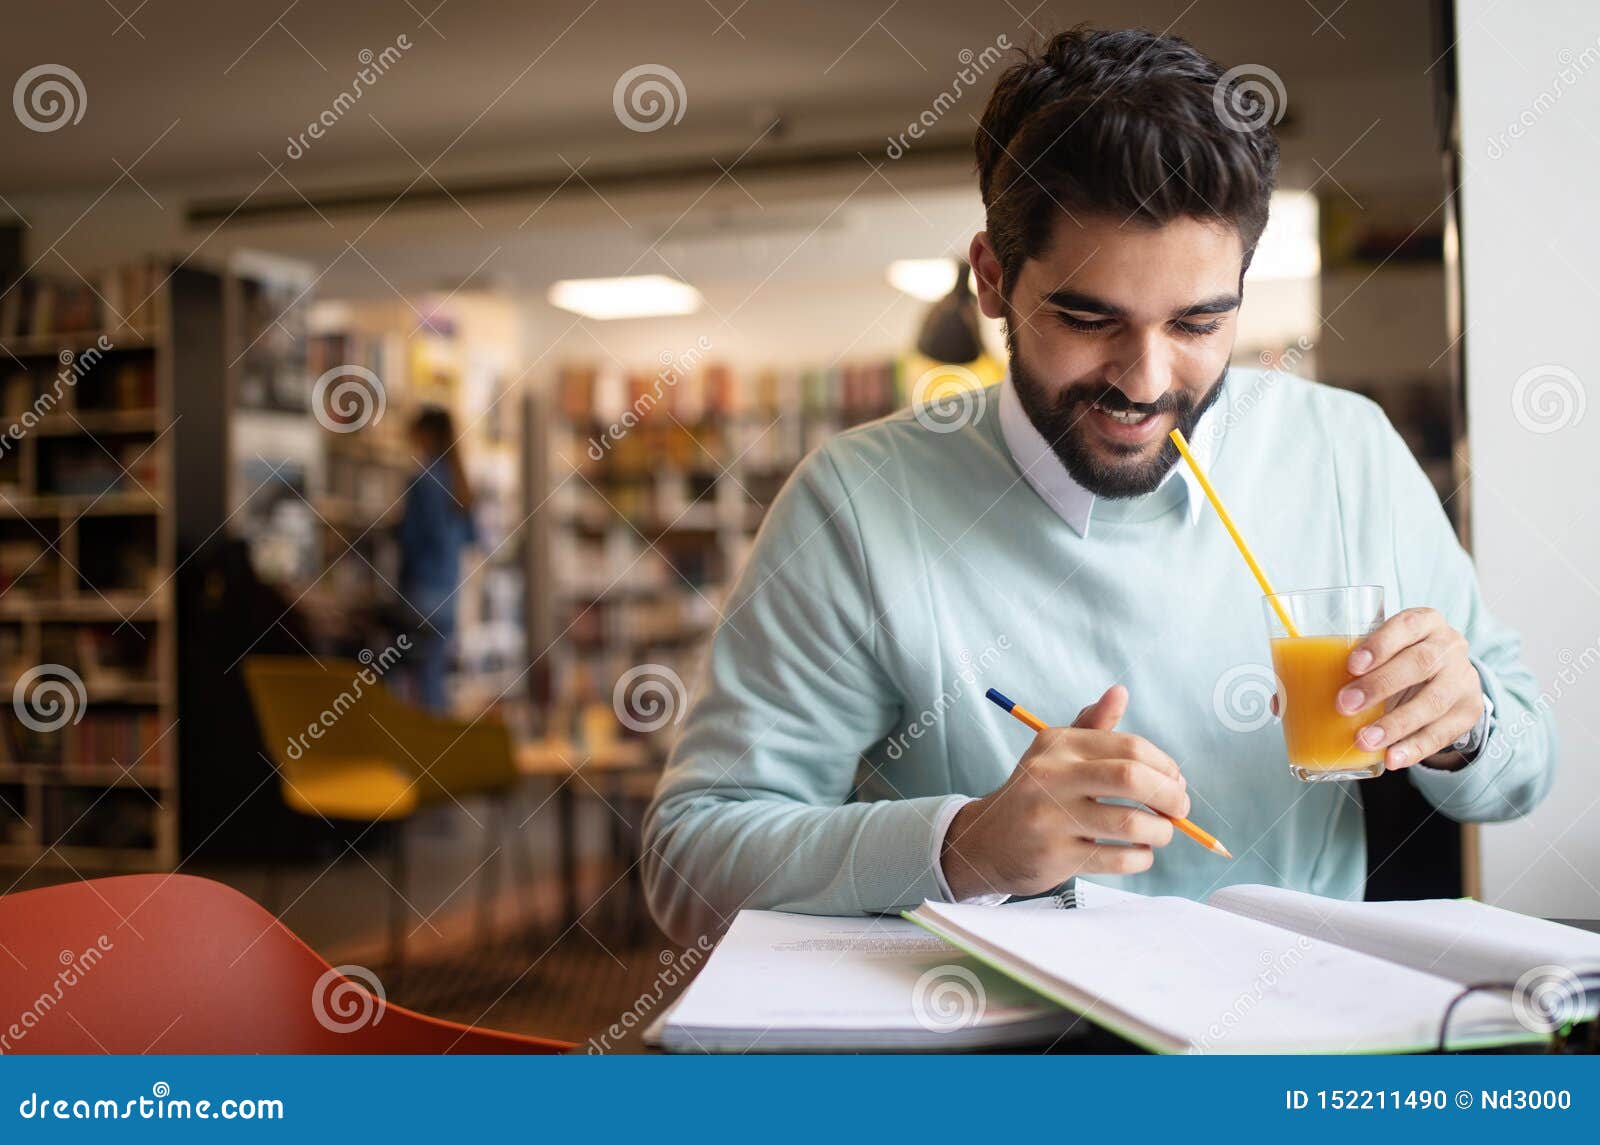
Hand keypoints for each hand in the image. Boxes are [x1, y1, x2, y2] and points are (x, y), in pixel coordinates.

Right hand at [940, 685, 1190, 899]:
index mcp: (1058, 745)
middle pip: (1132, 778)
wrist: (987, 841)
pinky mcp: (1056, 856)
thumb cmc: (1036, 793)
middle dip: (1171, 796)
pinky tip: (1139, 852)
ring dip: (1161, 831)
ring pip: (1131, 824)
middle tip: (1180, 808)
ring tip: (1161, 832)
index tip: (1175, 781)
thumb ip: (1092, 725)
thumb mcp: (1056, 753)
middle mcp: (1052, 776)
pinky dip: (1142, 857)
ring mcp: (1051, 818)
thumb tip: (1121, 692)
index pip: (1130, 747)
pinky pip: (1119, 859)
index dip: (1165, 766)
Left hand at [1339, 607, 1483, 770]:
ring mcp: (1462, 680)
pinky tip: (1391, 759)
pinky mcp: (1467, 712)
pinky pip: (1442, 733)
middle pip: (1419, 663)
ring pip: (1432, 702)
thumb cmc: (1398, 661)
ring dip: (1395, 725)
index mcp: (1424, 622)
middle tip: (1344, 705)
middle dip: (1379, 686)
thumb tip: (1281, 699)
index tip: (1351, 665)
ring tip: (1363, 740)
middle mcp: (1449, 646)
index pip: (1407, 625)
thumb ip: (1338, 666)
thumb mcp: (1379, 653)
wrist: (1447, 679)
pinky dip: (1414, 748)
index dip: (1380, 644)